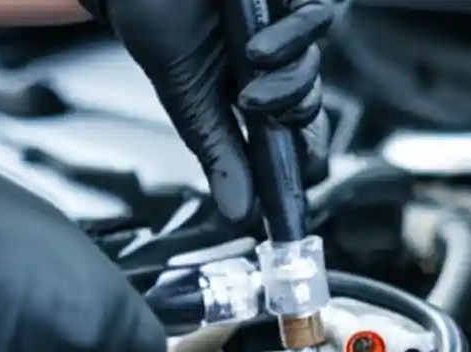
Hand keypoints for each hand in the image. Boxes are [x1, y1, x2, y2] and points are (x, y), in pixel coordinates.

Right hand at [82, 0, 332, 222]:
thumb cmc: (150, 10)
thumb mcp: (184, 93)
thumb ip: (217, 150)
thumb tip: (238, 212)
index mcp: (244, 87)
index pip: (289, 136)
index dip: (296, 162)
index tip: (288, 192)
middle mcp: (270, 57)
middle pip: (308, 107)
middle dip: (286, 116)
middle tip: (252, 108)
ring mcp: (283, 21)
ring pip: (315, 68)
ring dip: (287, 82)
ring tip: (250, 72)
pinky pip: (321, 16)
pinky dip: (295, 36)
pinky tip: (258, 46)